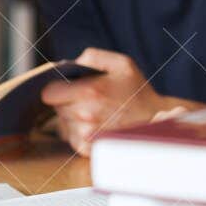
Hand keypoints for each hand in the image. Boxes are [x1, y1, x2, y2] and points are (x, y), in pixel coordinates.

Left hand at [40, 48, 179, 154]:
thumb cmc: (138, 92)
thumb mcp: (122, 64)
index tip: (70, 88)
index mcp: (89, 92)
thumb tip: (70, 63)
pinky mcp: (88, 149)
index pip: (49, 92)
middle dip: (68, 102)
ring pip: (63, 123)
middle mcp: (84, 115)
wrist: (157, 120)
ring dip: (74, 118)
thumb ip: (92, 56)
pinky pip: (71, 138)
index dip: (58, 88)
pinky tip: (98, 126)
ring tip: (97, 114)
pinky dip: (80, 133)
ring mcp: (86, 134)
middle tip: (90, 100)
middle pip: (57, 108)